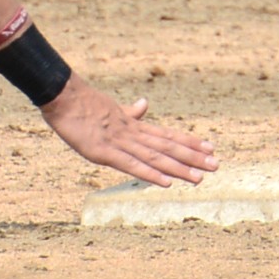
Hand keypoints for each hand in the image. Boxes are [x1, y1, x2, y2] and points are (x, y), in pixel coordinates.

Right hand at [39, 81, 218, 188]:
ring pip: (154, 157)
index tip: (210, 147)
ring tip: (200, 177)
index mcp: (133, 125)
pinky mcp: (104, 153)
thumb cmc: (82, 104)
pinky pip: (130, 165)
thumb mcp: (111, 109)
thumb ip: (130, 112)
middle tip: (217, 164)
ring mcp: (119, 143)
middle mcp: (132, 134)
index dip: (189, 141)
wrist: (61, 96)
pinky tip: (165, 182)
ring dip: (179, 168)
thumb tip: (145, 104)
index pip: (167, 134)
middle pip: (167, 147)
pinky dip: (149, 174)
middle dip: (192, 157)